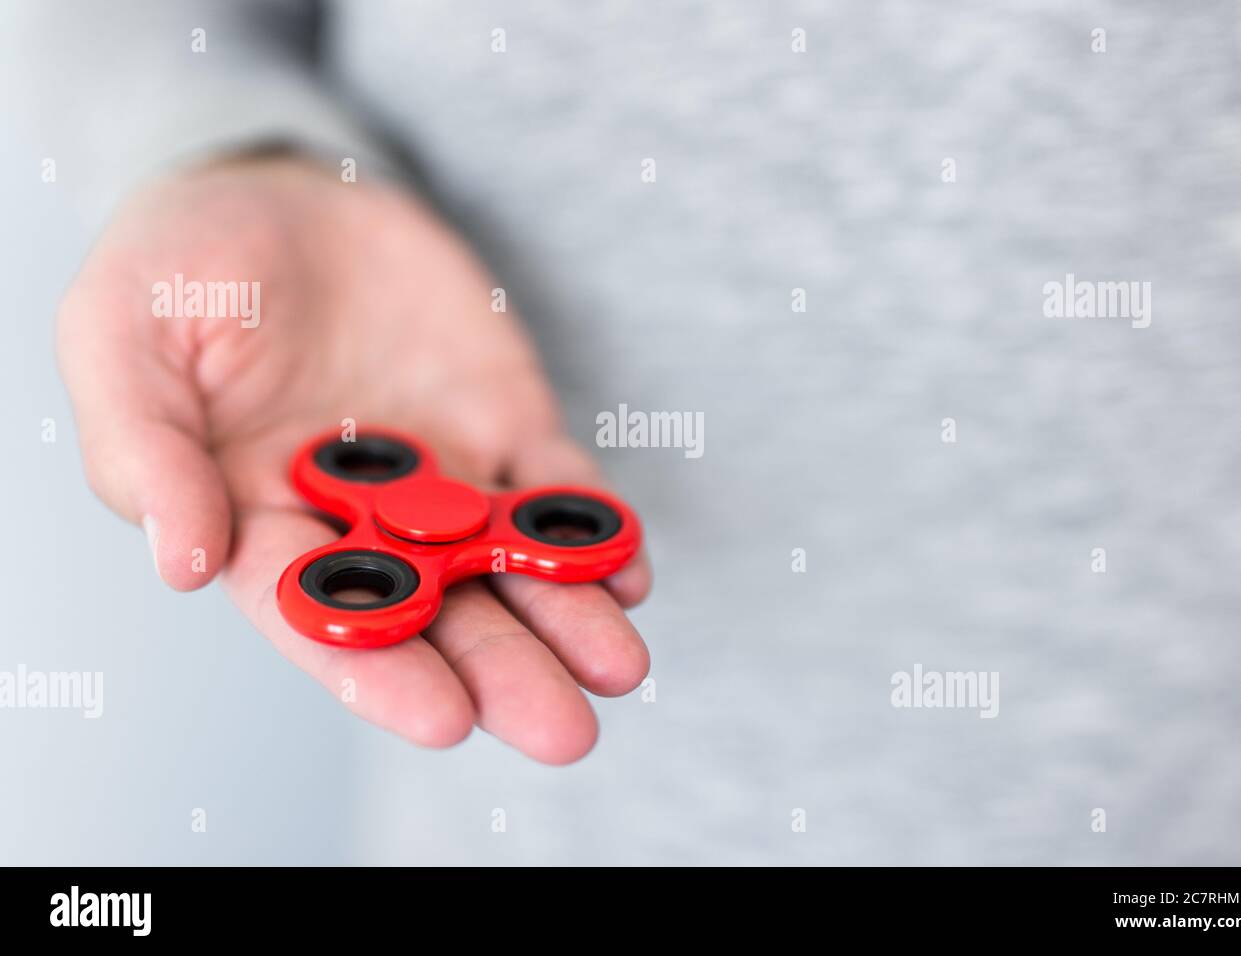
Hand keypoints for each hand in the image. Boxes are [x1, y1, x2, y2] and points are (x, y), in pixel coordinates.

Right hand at [56, 155, 650, 762]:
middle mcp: (359, 519)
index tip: (445, 718)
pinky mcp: (502, 425)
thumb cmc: (185, 263)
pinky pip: (554, 488)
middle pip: (435, 612)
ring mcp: (440, 475)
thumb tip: (185, 565)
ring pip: (507, 565)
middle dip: (502, 672)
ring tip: (619, 668)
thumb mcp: (122, 333)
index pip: (319, 617)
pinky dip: (594, 530)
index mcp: (258, 518)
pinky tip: (630, 572)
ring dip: (567, 619)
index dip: (379, 671)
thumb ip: (140, 450)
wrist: (286, 187)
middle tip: (566, 731)